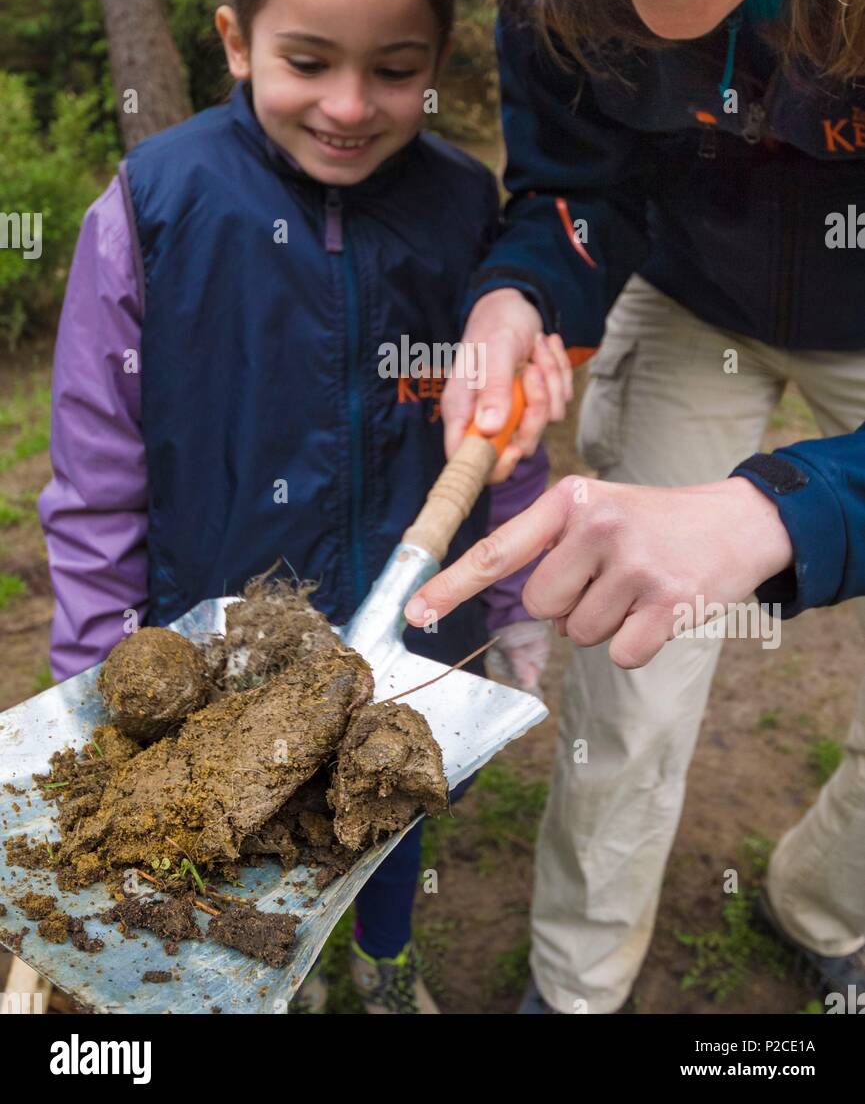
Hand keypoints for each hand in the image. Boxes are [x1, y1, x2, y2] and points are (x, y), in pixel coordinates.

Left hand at [406, 475, 793, 668]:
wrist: (739, 521)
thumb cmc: (653, 523)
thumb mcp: (599, 509)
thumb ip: (552, 548)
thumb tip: (526, 614)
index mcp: (571, 500)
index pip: (498, 550)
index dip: (451, 585)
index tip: (413, 612)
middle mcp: (599, 526)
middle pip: (539, 605)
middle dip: (565, 606)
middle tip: (608, 578)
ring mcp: (636, 564)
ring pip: (578, 634)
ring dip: (603, 624)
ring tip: (638, 587)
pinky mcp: (671, 602)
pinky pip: (620, 654)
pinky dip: (635, 644)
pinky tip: (659, 611)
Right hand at [443, 288, 572, 482]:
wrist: (517, 303)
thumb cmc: (497, 322)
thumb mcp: (496, 349)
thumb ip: (493, 389)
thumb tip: (488, 430)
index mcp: (463, 408)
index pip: (465, 459)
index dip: (491, 465)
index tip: (514, 449)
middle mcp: (485, 416)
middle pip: (515, 447)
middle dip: (535, 410)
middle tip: (531, 371)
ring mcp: (513, 412)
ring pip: (543, 423)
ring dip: (549, 382)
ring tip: (535, 350)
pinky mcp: (534, 403)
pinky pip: (559, 405)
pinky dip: (558, 375)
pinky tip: (544, 350)